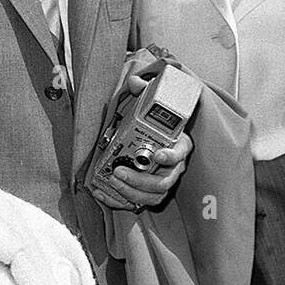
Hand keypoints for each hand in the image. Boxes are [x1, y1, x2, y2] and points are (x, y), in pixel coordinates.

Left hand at [104, 45, 192, 210]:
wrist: (151, 139)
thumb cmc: (153, 125)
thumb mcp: (151, 106)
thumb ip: (144, 92)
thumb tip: (135, 82)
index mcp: (179, 145)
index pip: (180, 153)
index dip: (170, 156)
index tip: (157, 155)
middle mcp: (173, 167)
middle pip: (164, 181)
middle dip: (141, 180)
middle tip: (119, 172)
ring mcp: (162, 181)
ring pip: (153, 195)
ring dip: (131, 192)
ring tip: (112, 182)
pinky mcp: (149, 192)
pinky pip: (139, 202)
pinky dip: (120, 201)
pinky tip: (103, 194)